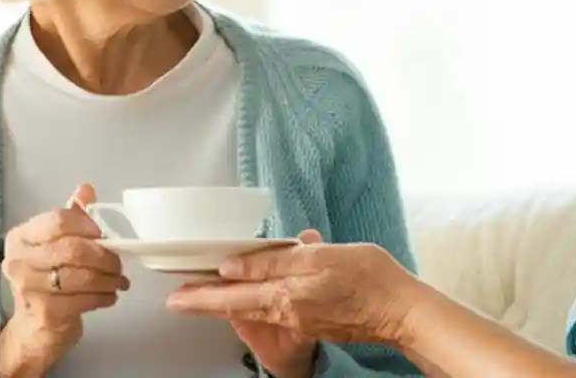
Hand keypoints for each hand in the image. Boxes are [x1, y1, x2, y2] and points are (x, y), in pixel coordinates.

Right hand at [0, 183, 127, 377]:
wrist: (33, 328)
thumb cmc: (47, 281)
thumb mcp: (55, 245)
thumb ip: (71, 217)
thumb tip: (85, 189)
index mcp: (21, 237)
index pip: (58, 220)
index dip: (87, 225)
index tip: (104, 233)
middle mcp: (18, 261)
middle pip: (73, 249)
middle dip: (104, 256)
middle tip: (119, 262)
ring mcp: (29, 288)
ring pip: (82, 276)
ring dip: (109, 278)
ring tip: (119, 280)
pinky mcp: (45, 313)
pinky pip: (85, 299)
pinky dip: (105, 296)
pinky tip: (110, 295)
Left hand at [166, 229, 422, 348]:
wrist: (401, 310)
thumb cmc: (369, 277)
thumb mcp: (320, 256)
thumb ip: (275, 260)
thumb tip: (234, 265)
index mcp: (286, 296)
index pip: (232, 297)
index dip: (200, 297)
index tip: (175, 297)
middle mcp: (288, 313)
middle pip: (237, 307)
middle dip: (206, 302)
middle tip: (179, 298)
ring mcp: (300, 320)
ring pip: (255, 309)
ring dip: (228, 301)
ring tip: (208, 292)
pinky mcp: (313, 320)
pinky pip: (275, 309)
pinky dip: (256, 300)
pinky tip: (254, 291)